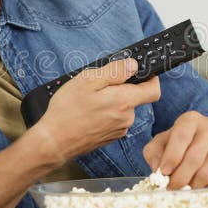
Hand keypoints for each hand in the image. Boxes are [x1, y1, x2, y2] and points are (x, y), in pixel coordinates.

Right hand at [34, 58, 159, 163]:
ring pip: (123, 108)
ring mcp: (119, 130)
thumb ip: (115, 71)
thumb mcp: (88, 80)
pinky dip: (105, 113)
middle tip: (98, 86)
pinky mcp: (110, 137)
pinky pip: (114, 119)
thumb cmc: (67, 111)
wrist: (53, 142)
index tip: (139, 72)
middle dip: (120, 89)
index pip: (154, 89)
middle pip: (135, 97)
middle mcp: (127, 118)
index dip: (150, 78)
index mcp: (124, 102)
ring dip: (111, 101)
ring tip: (88, 101)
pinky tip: (88, 113)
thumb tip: (134, 65)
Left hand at [142, 111, 207, 188]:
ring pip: (206, 173)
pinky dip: (206, 190)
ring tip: (184, 189)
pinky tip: (200, 189)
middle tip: (171, 189)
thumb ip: (154, 152)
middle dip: (180, 178)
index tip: (163, 173)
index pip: (181, 136)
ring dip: (192, 187)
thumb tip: (156, 168)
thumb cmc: (184, 145)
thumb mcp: (165, 143)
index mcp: (190, 119)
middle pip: (194, 158)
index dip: (171, 157)